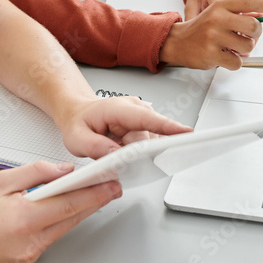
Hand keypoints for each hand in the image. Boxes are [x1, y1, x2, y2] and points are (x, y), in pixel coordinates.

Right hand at [0, 161, 121, 262]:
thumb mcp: (0, 181)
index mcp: (24, 220)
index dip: (95, 193)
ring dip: (78, 210)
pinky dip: (59, 220)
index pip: (70, 204)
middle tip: (112, 186)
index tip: (111, 183)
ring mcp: (29, 253)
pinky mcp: (26, 258)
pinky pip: (50, 236)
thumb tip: (63, 171)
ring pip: (63, 228)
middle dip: (94, 201)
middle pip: (72, 218)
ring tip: (92, 192)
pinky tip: (64, 207)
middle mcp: (30, 242)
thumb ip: (35, 173)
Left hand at [56, 96, 192, 159]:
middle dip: (138, 153)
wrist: (78, 114)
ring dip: (137, 153)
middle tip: (117, 154)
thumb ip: (94, 147)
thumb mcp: (76, 138)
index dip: (168, 127)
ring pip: (150, 143)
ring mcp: (141, 118)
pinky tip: (127, 153)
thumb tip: (115, 154)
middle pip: (150, 137)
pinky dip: (142, 153)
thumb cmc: (79, 122)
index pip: (147, 119)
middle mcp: (135, 110)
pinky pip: (150, 144)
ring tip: (115, 148)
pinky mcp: (145, 128)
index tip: (186, 133)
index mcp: (119, 108)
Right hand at [159, 0, 262, 69]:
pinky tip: (223, 56)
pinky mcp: (211, 54)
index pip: (251, 2)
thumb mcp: (219, 13)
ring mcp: (213, 36)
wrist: (177, 41)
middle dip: (255, 35)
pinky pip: (237, 62)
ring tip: (230, 48)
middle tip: (245, 37)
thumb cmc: (203, 28)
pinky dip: (234, 62)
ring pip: (248, 47)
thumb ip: (239, 14)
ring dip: (243, 51)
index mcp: (221, 5)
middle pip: (254, 27)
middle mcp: (217, 18)